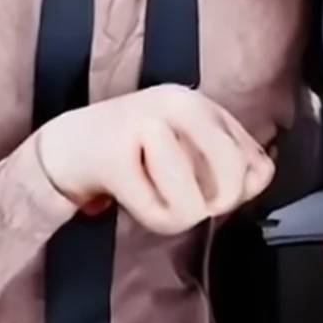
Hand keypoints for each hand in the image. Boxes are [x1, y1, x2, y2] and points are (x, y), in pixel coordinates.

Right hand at [38, 85, 274, 234]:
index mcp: (201, 104)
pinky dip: (149, 218)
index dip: (240, 193)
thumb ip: (230, 162)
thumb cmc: (133, 152)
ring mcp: (145, 123)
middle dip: (214, 205)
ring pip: (195, 204)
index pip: (256, 164)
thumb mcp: (189, 148)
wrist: (65, 146)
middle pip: (233, 178)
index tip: (210, 192)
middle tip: (184, 201)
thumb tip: (255, 180)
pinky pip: (157, 212)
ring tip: (151, 195)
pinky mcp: (116, 154)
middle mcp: (179, 104)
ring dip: (174, 215)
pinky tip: (130, 198)